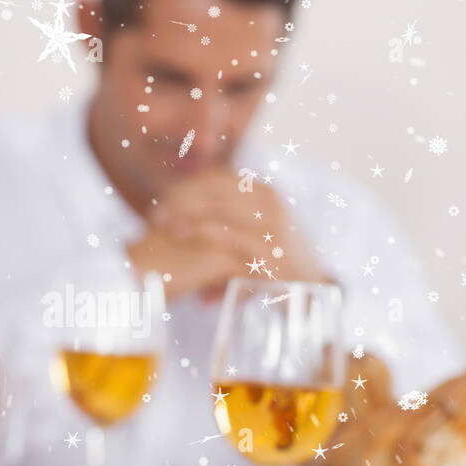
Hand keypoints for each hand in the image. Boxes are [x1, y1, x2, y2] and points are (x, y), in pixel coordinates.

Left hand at [139, 167, 329, 298]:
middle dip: (181, 201)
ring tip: (164, 228)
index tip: (161, 201)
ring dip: (188, 216)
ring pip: (221, 209)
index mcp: (263, 191)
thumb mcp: (249, 234)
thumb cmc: (271, 261)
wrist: (311, 288)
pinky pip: (231, 236)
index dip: (186, 187)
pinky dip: (204, 235)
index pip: (218, 177)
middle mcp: (270, 202)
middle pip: (215, 190)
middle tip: (154, 217)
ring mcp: (273, 225)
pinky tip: (182, 237)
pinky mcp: (271, 250)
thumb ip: (221, 221)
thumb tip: (183, 219)